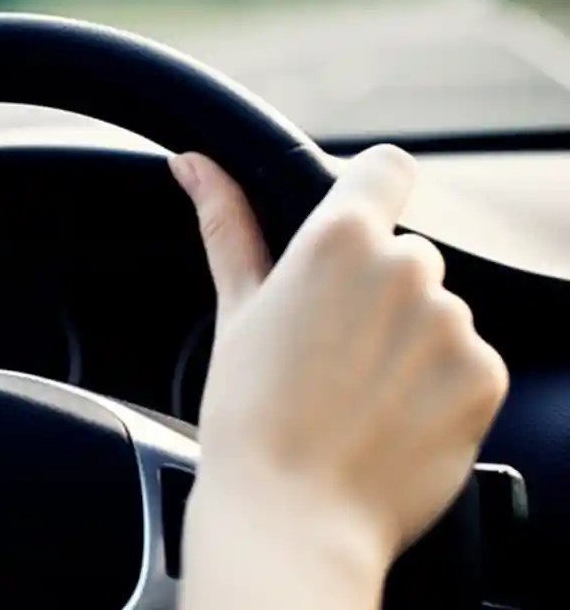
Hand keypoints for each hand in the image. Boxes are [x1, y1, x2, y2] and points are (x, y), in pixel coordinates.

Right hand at [171, 146, 507, 568]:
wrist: (292, 515)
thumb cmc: (250, 416)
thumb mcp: (235, 311)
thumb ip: (226, 225)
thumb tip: (194, 163)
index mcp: (339, 240)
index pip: (387, 169)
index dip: (370, 194)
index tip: (352, 234)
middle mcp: (407, 269)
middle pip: (406, 253)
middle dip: (377, 290)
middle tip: (329, 348)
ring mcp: (452, 324)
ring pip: (436, 309)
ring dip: (408, 339)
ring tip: (355, 393)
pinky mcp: (483, 376)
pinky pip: (465, 360)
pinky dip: (436, 385)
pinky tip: (388, 416)